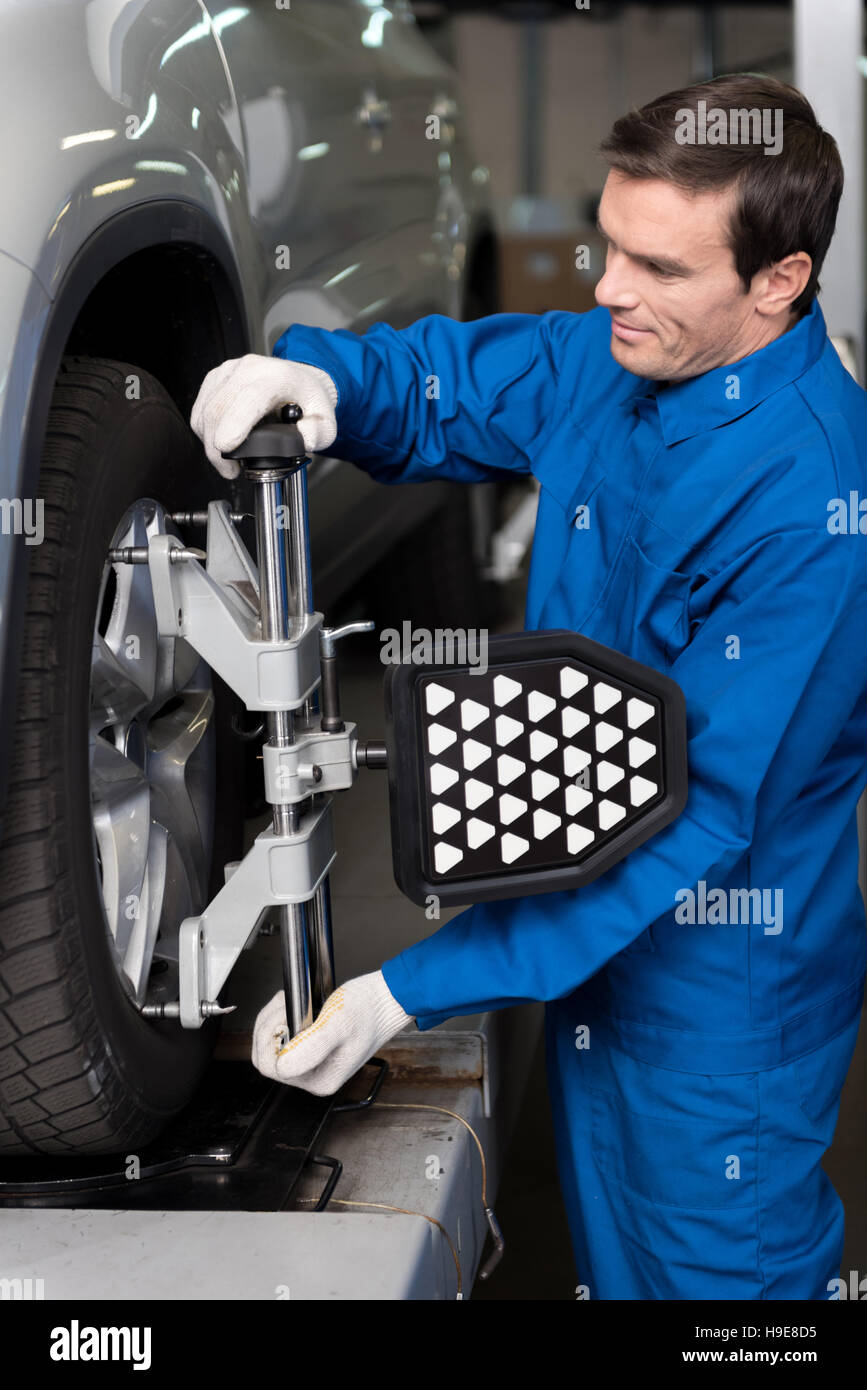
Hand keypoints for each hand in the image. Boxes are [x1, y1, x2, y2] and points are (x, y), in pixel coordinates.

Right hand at [190, 353, 338, 478]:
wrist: (299, 381)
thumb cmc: (307, 401)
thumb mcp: (325, 422)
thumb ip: (317, 434)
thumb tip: (302, 439)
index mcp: (277, 377)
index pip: (249, 398)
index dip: (234, 424)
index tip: (226, 447)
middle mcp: (249, 369)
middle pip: (219, 409)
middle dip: (218, 448)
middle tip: (230, 470)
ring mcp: (229, 371)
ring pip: (205, 411)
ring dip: (209, 442)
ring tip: (227, 459)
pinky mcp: (215, 378)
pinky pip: (200, 409)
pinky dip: (205, 431)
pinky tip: (221, 440)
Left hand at [251, 970, 413, 1094]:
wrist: (385, 1000)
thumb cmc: (368, 1010)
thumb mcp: (339, 1023)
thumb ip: (312, 1047)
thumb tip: (282, 1066)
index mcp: (320, 1080)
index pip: (270, 1067)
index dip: (270, 1037)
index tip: (287, 1015)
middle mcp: (313, 1077)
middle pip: (266, 1057)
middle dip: (270, 1026)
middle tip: (289, 1006)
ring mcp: (310, 1064)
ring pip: (271, 1045)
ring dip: (275, 1018)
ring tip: (297, 1004)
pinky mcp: (310, 1050)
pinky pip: (281, 1037)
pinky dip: (281, 1016)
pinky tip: (298, 1006)